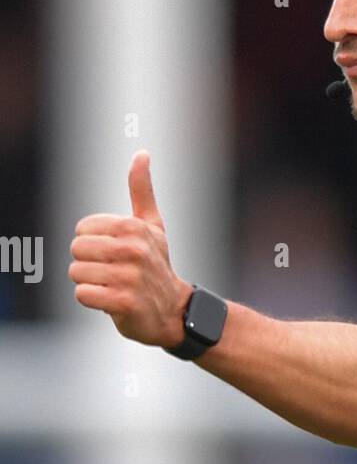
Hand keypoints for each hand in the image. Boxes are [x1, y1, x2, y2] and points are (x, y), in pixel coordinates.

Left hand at [69, 151, 193, 346]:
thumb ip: (142, 190)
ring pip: (77, 273)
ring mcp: (129, 277)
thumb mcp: (152, 225)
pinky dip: (93, 300)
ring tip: (113, 286)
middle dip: (89, 264)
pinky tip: (111, 301)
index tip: (114, 254)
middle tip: (112, 272)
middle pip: (77, 251)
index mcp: (133, 227)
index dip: (93, 244)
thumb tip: (142, 153)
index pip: (82, 230)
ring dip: (90, 283)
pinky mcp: (123, 302)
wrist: (174, 310)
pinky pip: (83, 295)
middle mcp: (133, 250)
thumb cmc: (157, 264)